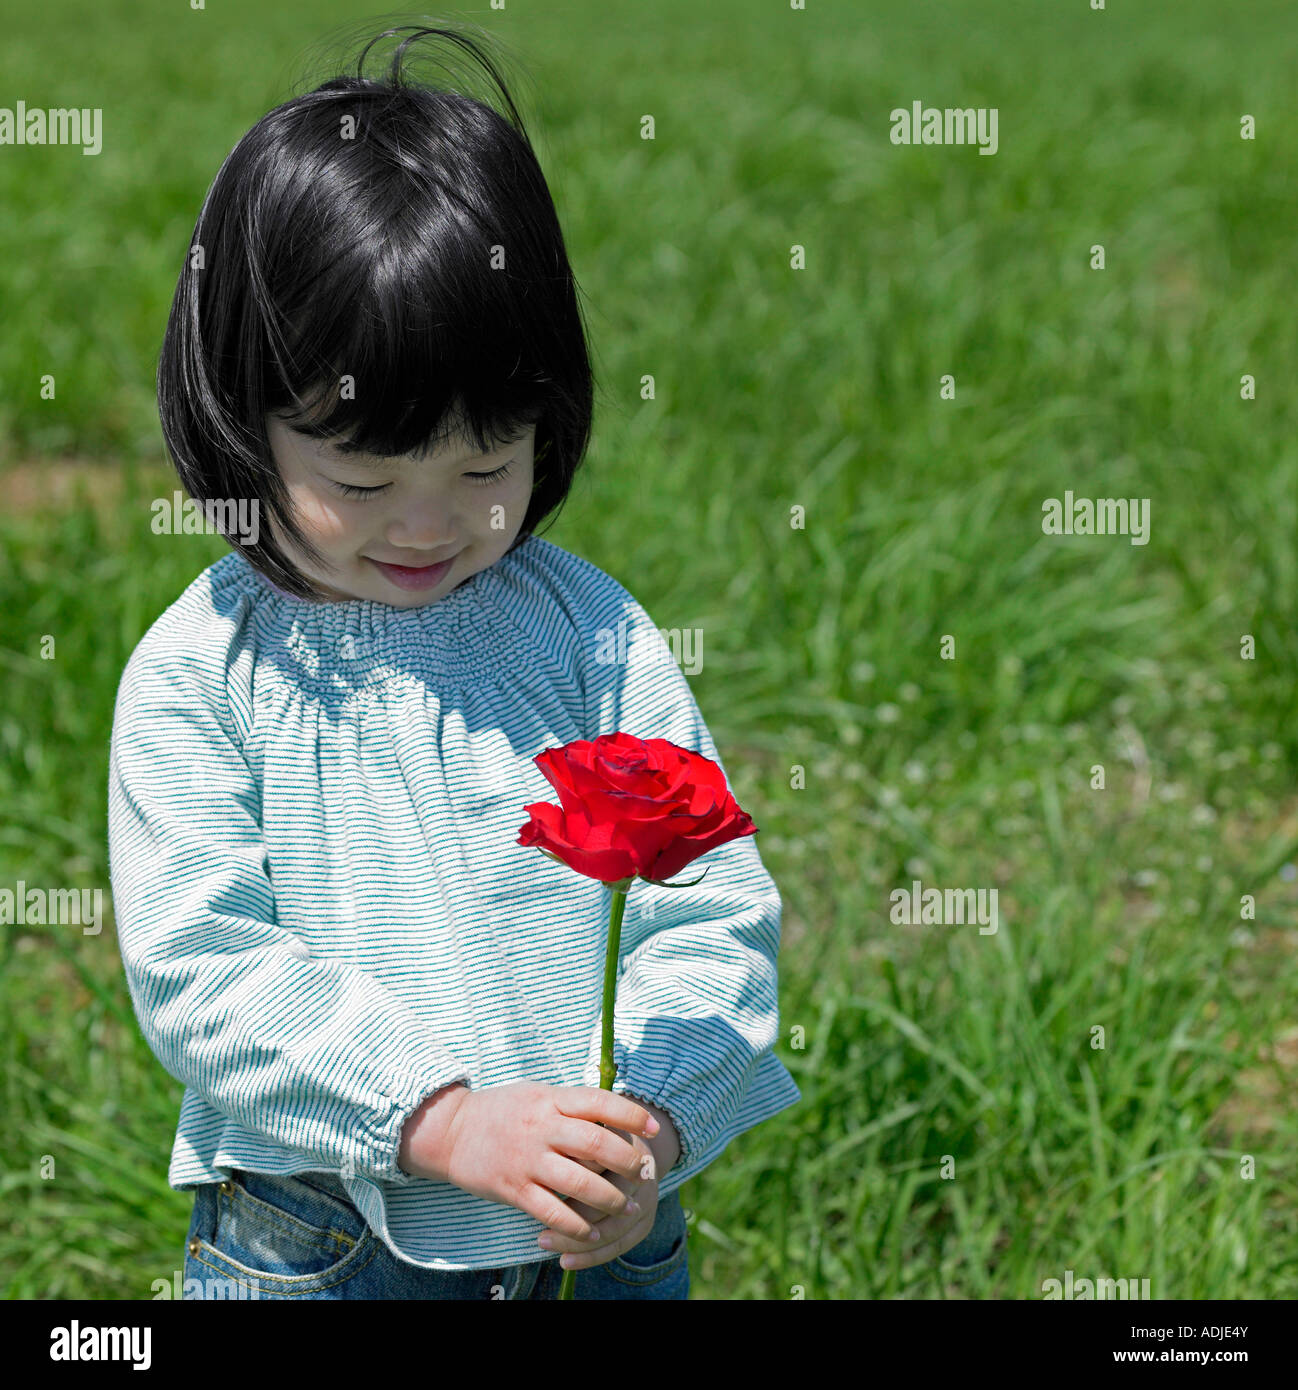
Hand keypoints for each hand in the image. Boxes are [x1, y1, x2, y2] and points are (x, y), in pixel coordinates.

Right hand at [399, 1081, 654, 1243]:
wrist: (450, 1131)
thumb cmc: (500, 1110)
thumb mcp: (536, 1093)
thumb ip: (569, 1103)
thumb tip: (611, 1110)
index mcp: (551, 1100)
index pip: (600, 1102)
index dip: (632, 1114)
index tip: (653, 1128)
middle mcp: (542, 1127)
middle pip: (597, 1144)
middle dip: (629, 1161)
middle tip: (646, 1172)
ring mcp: (528, 1159)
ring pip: (580, 1183)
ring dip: (611, 1198)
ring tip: (629, 1206)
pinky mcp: (513, 1188)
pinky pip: (552, 1211)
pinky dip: (576, 1226)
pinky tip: (592, 1233)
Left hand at [537, 1124, 659, 1270]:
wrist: (633, 1149)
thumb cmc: (593, 1134)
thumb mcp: (586, 1126)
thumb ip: (569, 1140)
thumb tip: (544, 1158)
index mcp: (626, 1143)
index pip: (599, 1165)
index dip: (573, 1178)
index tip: (541, 1188)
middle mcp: (641, 1174)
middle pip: (610, 1200)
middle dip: (574, 1216)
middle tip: (539, 1229)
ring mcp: (647, 1200)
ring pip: (614, 1228)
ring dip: (578, 1242)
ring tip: (544, 1242)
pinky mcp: (645, 1223)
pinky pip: (619, 1245)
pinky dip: (591, 1257)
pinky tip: (564, 1261)